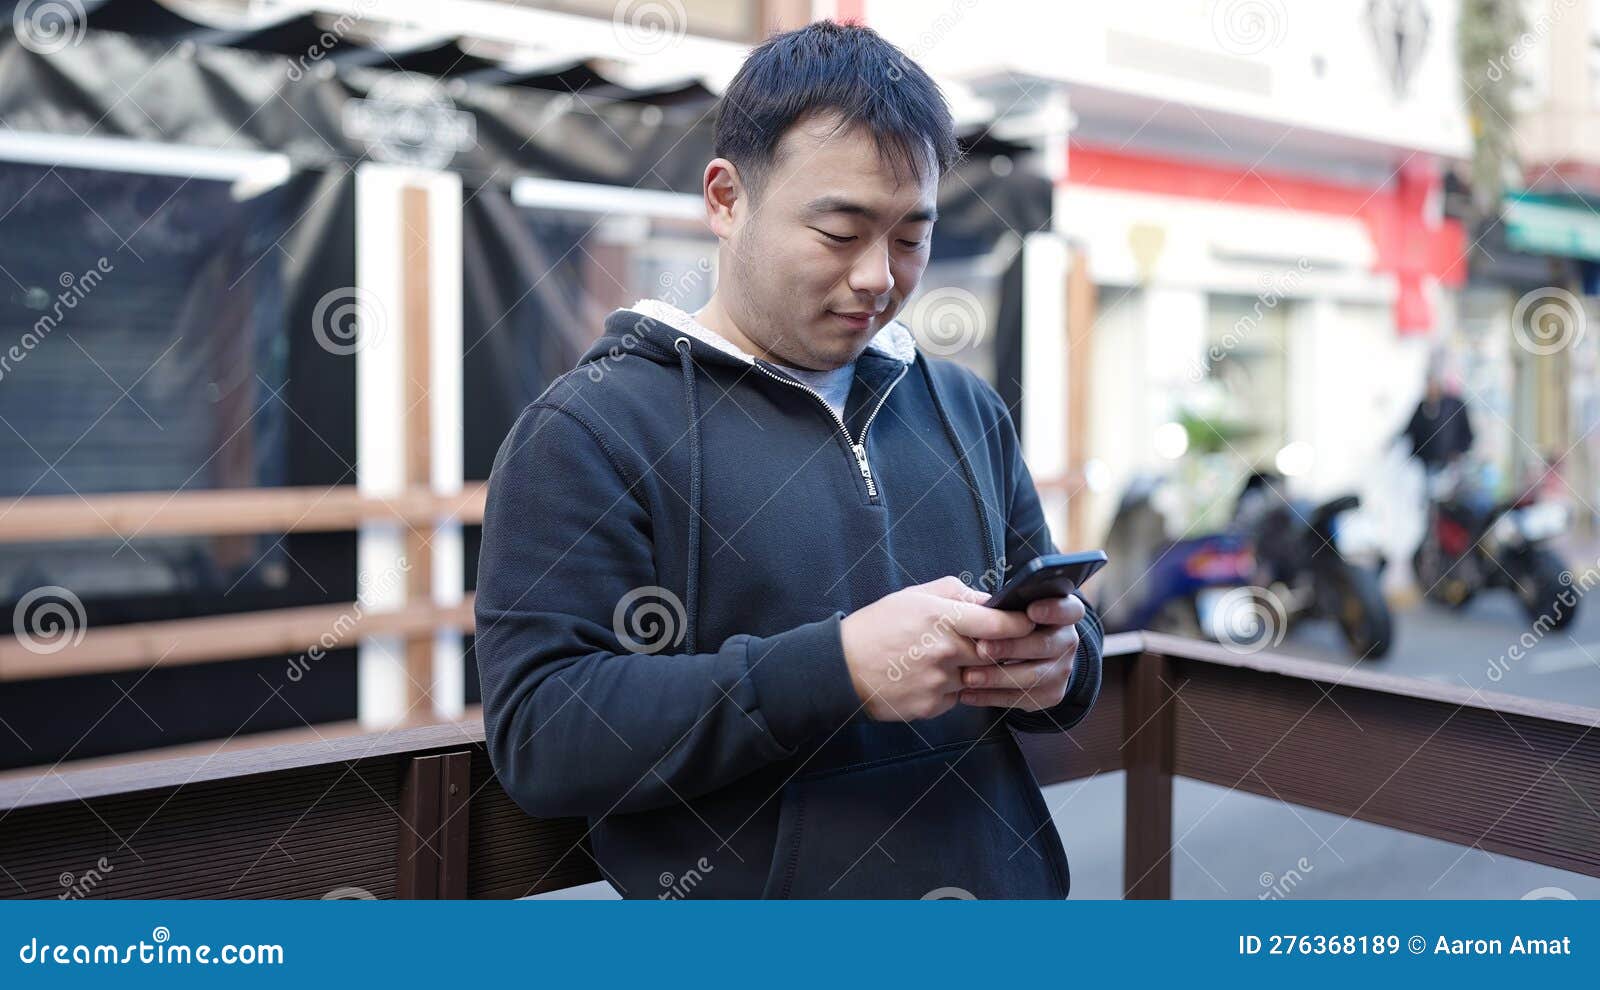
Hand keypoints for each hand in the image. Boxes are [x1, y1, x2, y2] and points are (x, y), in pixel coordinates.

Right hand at [840, 576, 1034, 721]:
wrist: (841, 669)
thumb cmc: (877, 626)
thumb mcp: (914, 596)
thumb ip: (956, 594)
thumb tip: (990, 600)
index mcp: (940, 618)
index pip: (999, 624)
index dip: (1020, 623)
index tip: (1027, 621)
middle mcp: (943, 651)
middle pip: (994, 653)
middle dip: (998, 648)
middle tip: (996, 642)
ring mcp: (939, 682)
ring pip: (978, 677)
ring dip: (973, 669)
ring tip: (949, 658)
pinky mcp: (932, 706)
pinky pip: (958, 696)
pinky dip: (953, 687)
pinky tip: (931, 676)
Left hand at [959, 593, 1084, 710]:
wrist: (1031, 659)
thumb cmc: (1015, 627)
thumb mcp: (1014, 610)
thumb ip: (1004, 606)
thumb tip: (980, 606)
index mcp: (1062, 614)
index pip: (1070, 610)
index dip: (1053, 610)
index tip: (1031, 611)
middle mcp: (1066, 642)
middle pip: (1045, 644)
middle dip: (1011, 647)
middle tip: (982, 648)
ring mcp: (1061, 670)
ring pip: (1031, 676)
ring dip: (997, 677)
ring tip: (969, 676)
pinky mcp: (1050, 695)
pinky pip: (1019, 698)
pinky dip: (990, 696)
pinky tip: (969, 693)